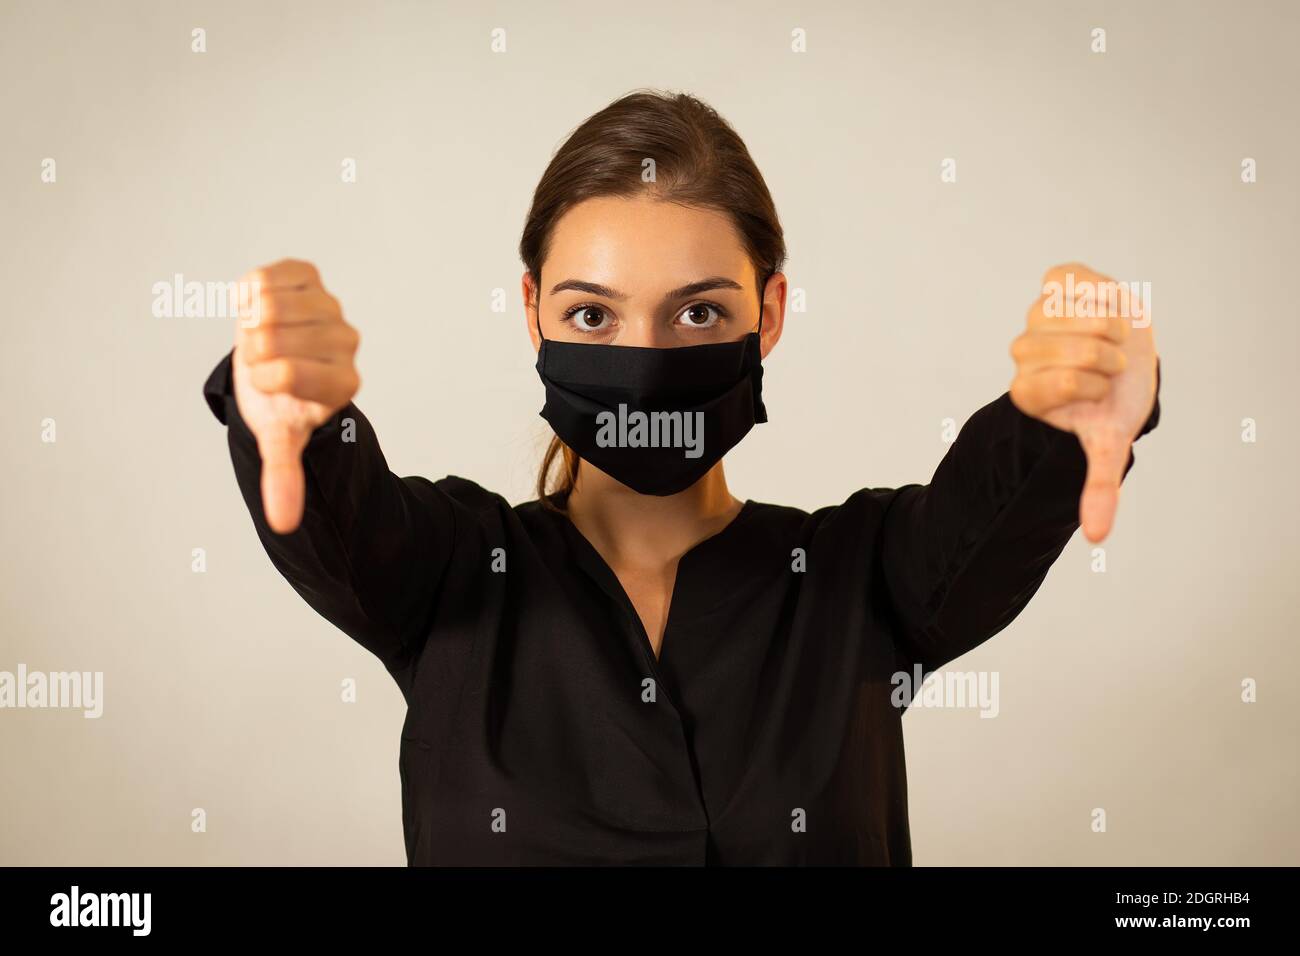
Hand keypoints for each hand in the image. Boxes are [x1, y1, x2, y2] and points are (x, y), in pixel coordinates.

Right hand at [231, 259, 360, 533]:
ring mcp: (329, 306)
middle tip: (264, 360)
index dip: (262, 378)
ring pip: (268, 306)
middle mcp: (346, 342)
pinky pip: (264, 278)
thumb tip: (283, 524)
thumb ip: (284, 476)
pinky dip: (250, 294)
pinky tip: (258, 309)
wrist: (274, 358)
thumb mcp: (279, 437)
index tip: (268, 383)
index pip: (288, 373)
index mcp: (343, 383)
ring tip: (263, 336)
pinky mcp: (307, 277)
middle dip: (253, 353)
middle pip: (273, 340)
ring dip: (251, 325)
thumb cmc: (278, 400)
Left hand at [1009, 263, 1157, 542]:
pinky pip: (1077, 281)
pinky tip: (1104, 307)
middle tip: (1109, 365)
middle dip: (1106, 358)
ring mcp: (1038, 316)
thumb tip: (1099, 538)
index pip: (1054, 384)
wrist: (1132, 358)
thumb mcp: (1108, 443)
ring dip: (1108, 326)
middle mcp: (1024, 354)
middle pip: (1073, 350)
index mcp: (1028, 393)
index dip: (1089, 385)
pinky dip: (1102, 292)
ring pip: (1078, 315)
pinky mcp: (1057, 283)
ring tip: (1110, 338)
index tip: (1099, 392)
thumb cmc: (1115, 403)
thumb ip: (1100, 487)